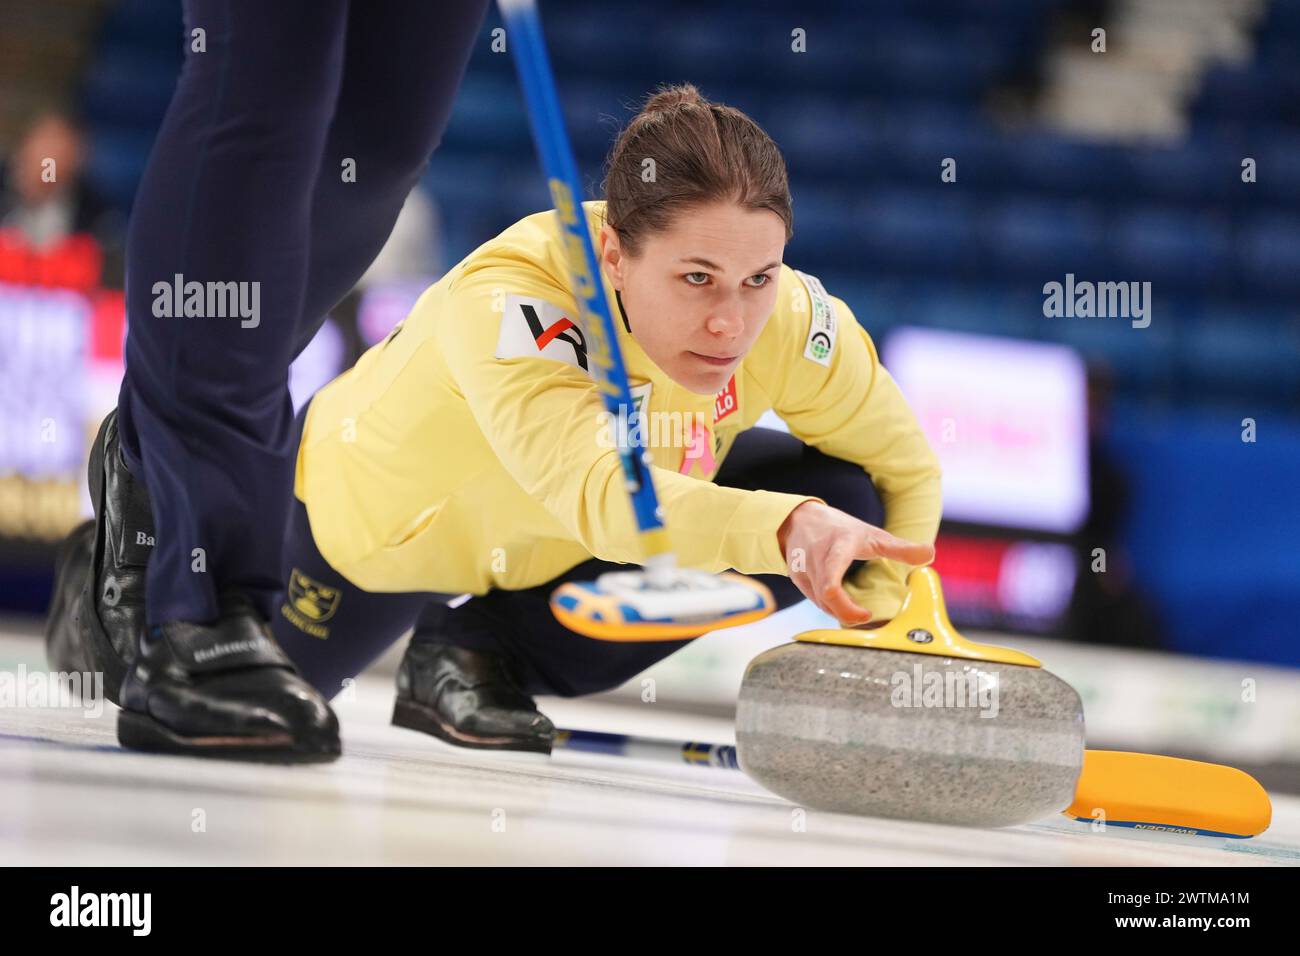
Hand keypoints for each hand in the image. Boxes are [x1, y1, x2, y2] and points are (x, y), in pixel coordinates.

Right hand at [776, 501, 934, 625]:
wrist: (799, 519)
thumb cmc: (840, 529)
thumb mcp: (872, 535)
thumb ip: (901, 548)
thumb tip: (931, 554)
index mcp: (837, 548)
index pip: (832, 582)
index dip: (847, 606)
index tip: (867, 613)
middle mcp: (816, 560)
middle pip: (826, 599)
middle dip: (847, 614)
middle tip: (866, 617)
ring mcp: (802, 572)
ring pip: (821, 603)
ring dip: (840, 611)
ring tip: (857, 610)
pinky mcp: (797, 581)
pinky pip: (816, 601)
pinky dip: (831, 606)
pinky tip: (842, 603)